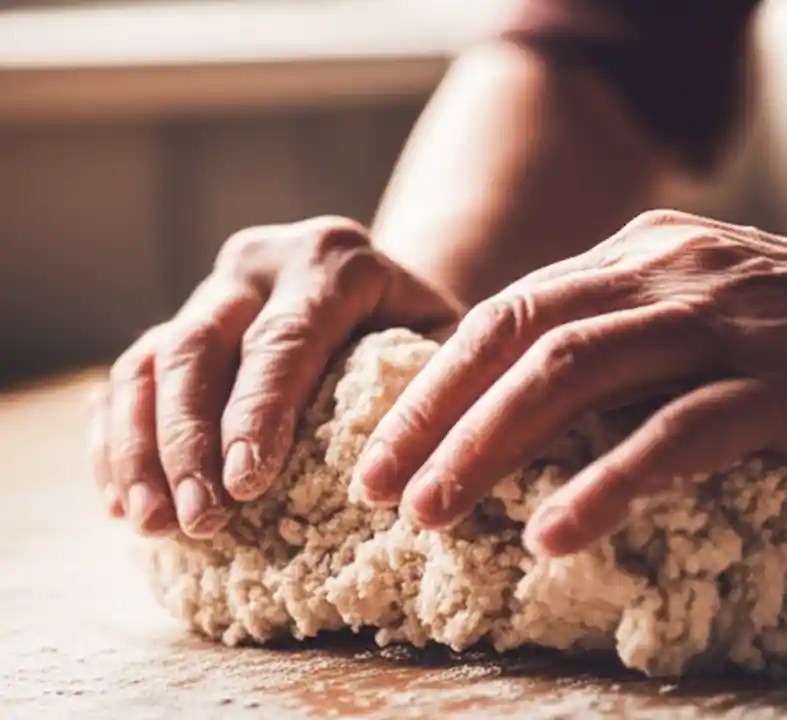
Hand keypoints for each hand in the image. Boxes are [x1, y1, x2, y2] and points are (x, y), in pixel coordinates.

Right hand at [89, 216, 460, 537]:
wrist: (390, 290)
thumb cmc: (427, 333)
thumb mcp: (448, 343)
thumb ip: (431, 388)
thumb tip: (405, 474)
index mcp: (332, 260)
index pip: (285, 339)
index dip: (257, 412)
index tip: (245, 484)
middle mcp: (260, 263)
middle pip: (199, 347)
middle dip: (189, 441)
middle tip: (200, 520)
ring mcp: (211, 291)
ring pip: (149, 363)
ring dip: (141, 450)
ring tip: (152, 525)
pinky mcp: (175, 323)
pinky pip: (127, 381)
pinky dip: (117, 444)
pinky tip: (123, 504)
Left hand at [353, 210, 786, 555]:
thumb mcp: (716, 307)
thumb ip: (637, 334)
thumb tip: (546, 409)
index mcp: (645, 252)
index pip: (513, 308)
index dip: (438, 378)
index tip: (382, 445)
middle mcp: (672, 272)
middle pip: (522, 337)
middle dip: (437, 414)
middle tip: (377, 487)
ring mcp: (728, 322)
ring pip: (579, 375)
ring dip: (493, 447)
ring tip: (435, 515)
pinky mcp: (784, 382)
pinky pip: (676, 433)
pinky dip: (608, 484)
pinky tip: (559, 534)